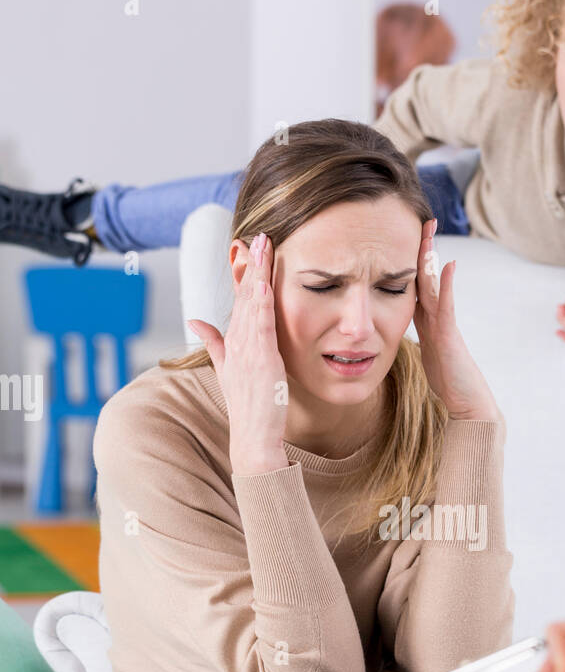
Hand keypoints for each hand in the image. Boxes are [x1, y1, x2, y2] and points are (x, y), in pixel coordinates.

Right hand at [187, 233, 287, 473]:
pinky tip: (263, 284)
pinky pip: (260, 327)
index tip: (249, 246)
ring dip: (258, 274)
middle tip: (258, 234)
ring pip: (252, 304)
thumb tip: (195, 321)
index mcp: (232, 342)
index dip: (244, 272)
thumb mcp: (227, 370)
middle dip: (251, 264)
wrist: (252, 437)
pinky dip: (260, 304)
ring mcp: (247, 350)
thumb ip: (213, 343)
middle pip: (244, 295)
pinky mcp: (260, 360)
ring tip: (263, 246)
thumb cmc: (246, 406)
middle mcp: (237, 342)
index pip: (240, 299)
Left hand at [414, 221, 500, 421]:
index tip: (404, 238)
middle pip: (428, 277)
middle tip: (424, 220)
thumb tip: (404, 325)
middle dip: (424, 249)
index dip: (410, 262)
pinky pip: (446, 307)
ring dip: (432, 259)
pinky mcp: (449, 336)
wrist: (468, 402)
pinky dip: (445, 286)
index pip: (416, 285)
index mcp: (428, 321)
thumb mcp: (427, 352)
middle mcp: (438, 317)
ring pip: (435, 286)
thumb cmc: (448, 381)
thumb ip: (419, 334)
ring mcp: (445, 325)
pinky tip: (446, 265)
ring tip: (430, 233)